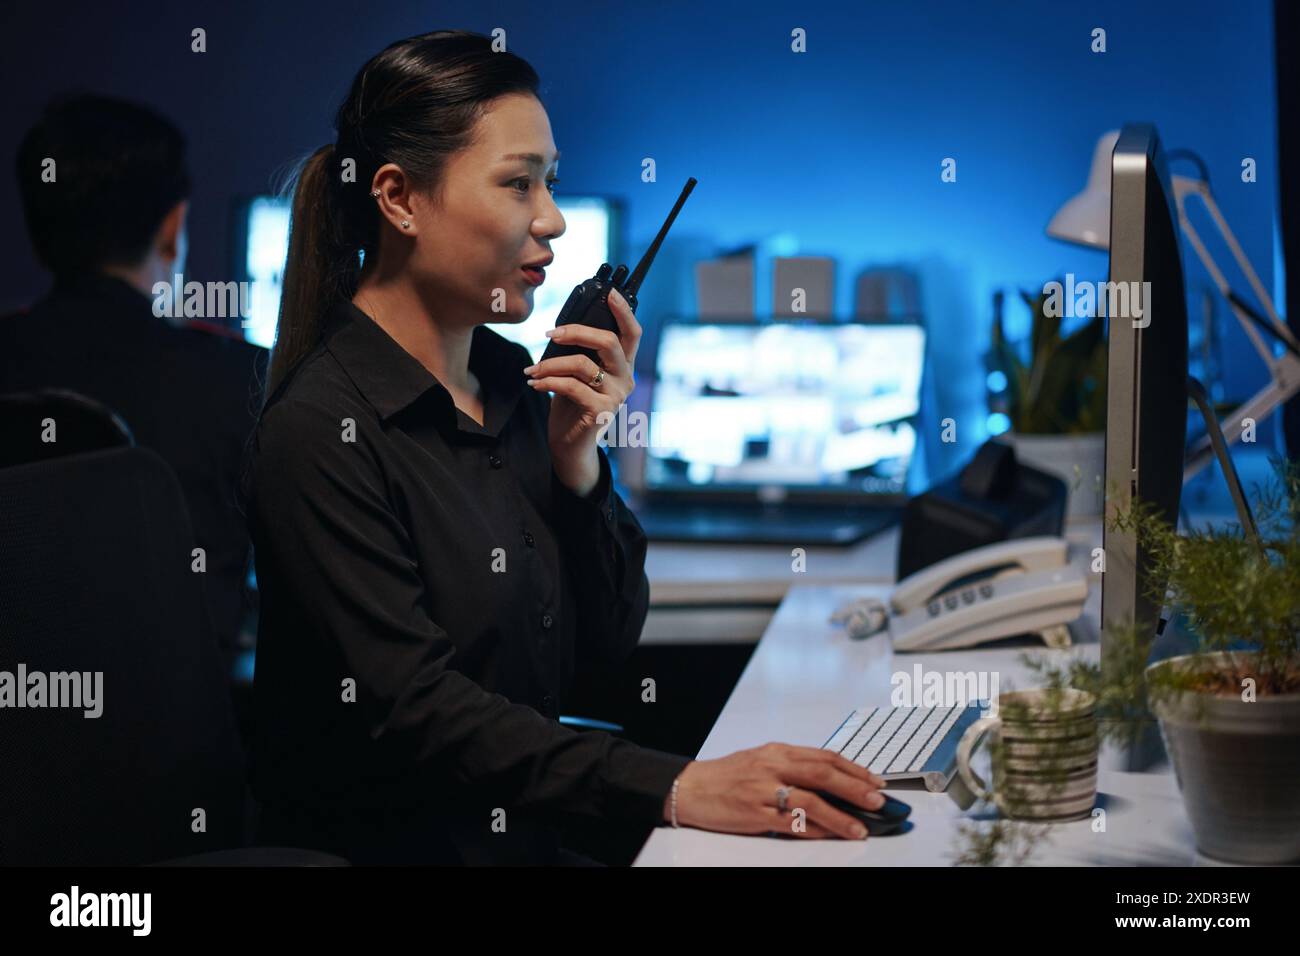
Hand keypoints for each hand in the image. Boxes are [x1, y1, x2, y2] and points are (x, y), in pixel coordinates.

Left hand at [524, 289, 640, 495]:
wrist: (570, 445)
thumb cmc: (572, 406)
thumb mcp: (577, 374)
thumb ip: (580, 353)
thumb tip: (561, 329)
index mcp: (623, 366)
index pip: (632, 334)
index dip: (623, 311)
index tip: (610, 293)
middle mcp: (625, 379)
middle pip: (608, 342)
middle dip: (576, 332)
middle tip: (549, 333)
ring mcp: (616, 397)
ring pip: (583, 365)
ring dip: (551, 363)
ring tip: (532, 369)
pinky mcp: (602, 412)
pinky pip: (571, 386)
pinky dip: (548, 381)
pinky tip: (535, 383)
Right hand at [665, 744, 887, 839]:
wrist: (690, 788)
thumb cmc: (728, 776)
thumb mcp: (763, 762)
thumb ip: (794, 769)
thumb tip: (833, 783)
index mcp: (778, 751)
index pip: (824, 757)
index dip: (854, 769)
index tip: (876, 781)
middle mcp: (773, 767)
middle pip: (823, 774)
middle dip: (856, 788)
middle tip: (879, 801)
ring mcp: (763, 791)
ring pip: (810, 801)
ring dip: (840, 815)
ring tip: (860, 827)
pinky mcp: (754, 814)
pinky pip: (790, 823)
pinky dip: (813, 830)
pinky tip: (829, 835)